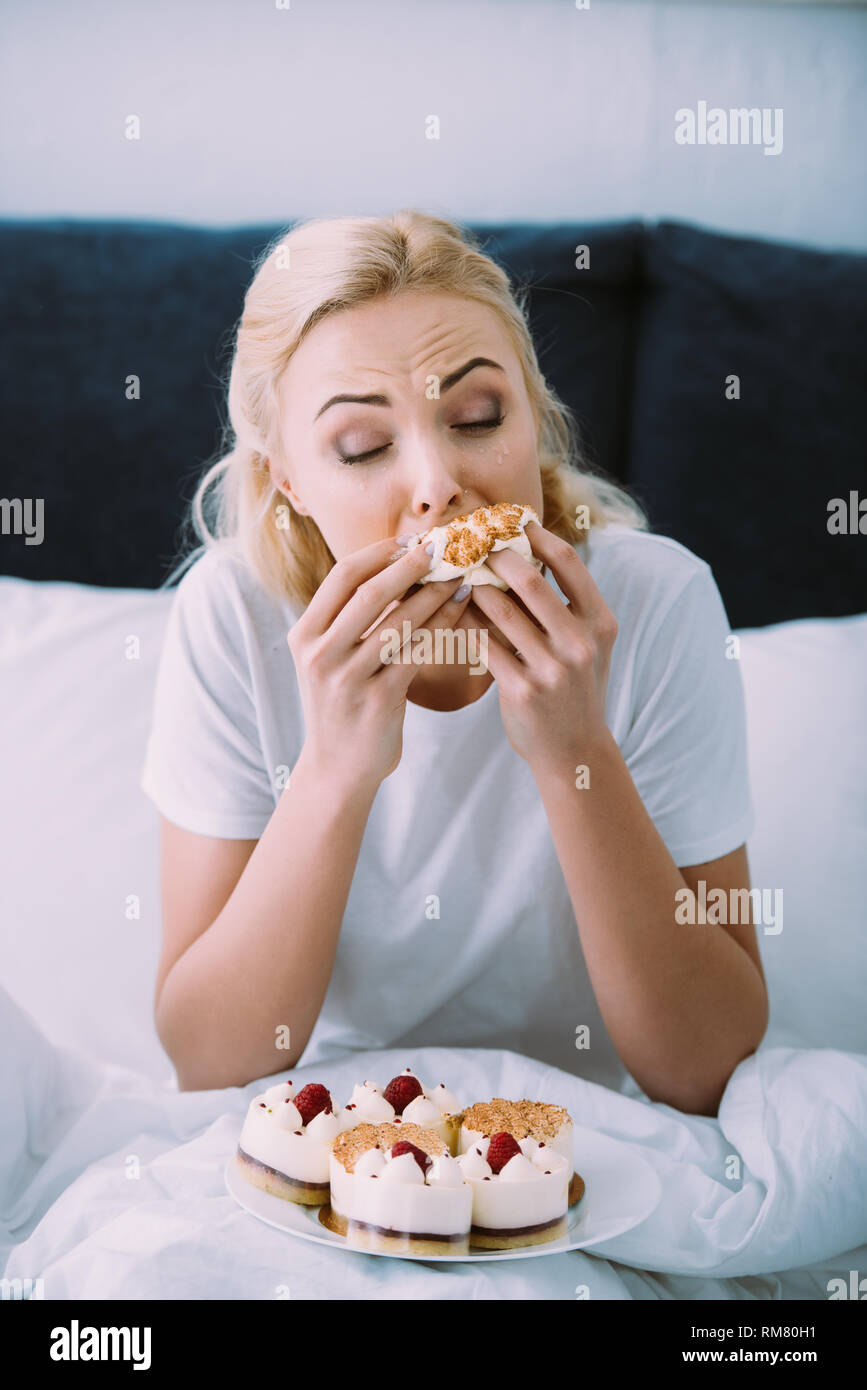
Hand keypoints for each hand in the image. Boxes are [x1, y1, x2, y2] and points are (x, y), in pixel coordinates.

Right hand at [288, 536, 470, 788]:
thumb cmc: (342, 704)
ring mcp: (347, 678)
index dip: (379, 552)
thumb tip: (397, 566)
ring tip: (460, 575)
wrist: (338, 768)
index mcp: (304, 636)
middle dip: (410, 565)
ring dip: (433, 594)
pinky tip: (461, 611)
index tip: (410, 539)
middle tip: (443, 548)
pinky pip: (417, 652)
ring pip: (399, 622)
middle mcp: (320, 655)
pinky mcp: (378, 700)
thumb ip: (349, 620)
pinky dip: (442, 626)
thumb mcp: (329, 659)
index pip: (342, 576)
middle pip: (370, 593)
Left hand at [465, 521, 617, 771]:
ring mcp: (552, 667)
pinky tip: (449, 612)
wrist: (574, 750)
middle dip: (495, 555)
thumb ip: (565, 607)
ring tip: (455, 574)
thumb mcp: (586, 646)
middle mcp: (580, 642)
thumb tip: (522, 555)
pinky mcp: (522, 690)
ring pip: (500, 610)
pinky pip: (483, 644)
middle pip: (530, 579)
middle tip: (471, 543)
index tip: (512, 520)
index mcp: (599, 623)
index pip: (569, 562)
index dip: (538, 535)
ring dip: (473, 588)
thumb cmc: (574, 690)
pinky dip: (463, 624)